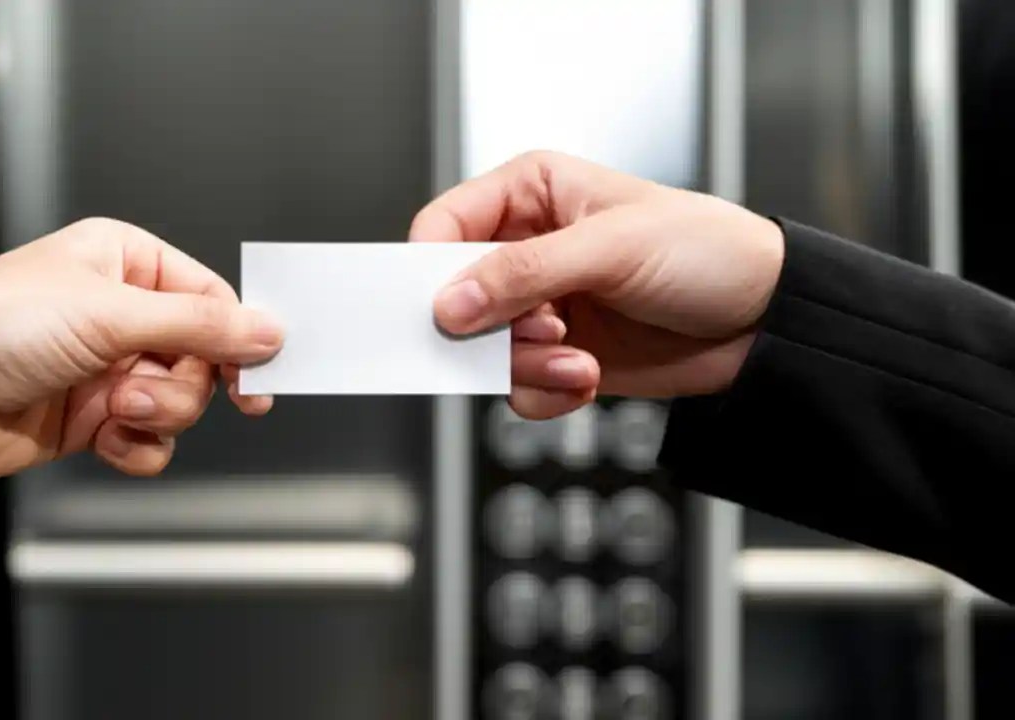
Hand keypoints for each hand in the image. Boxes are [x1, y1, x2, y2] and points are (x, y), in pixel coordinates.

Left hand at [0, 218, 281, 480]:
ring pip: (180, 402)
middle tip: (143, 391)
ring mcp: (106, 368)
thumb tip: (269, 330)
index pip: (211, 298)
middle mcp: (119, 313)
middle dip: (180, 384)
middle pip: (202, 358)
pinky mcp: (91, 418)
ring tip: (111, 411)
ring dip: (155, 415)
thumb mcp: (109, 314)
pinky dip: (135, 447)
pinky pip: (149, 440)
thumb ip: (199, 326)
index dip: (237, 338)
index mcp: (125, 262)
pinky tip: (102, 438)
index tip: (256, 374)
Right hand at [411, 151, 783, 419]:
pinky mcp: (558, 354)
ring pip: (483, 350)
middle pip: (454, 297)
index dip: (431, 268)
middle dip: (486, 329)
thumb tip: (449, 304)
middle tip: (530, 334)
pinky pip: (516, 385)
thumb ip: (523, 274)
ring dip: (525, 365)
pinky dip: (545, 390)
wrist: (766, 322)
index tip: (444, 309)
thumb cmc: (707, 252)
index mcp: (531, 194)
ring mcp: (541, 306)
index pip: (443, 225)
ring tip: (576, 357)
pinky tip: (587, 375)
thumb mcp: (612, 248)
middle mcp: (527, 248)